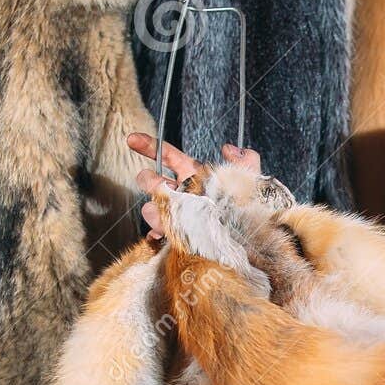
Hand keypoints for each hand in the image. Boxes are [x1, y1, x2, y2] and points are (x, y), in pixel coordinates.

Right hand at [127, 132, 262, 240]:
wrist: (252, 245)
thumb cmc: (250, 212)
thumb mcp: (251, 182)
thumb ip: (245, 161)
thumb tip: (229, 148)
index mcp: (194, 175)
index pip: (167, 155)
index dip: (149, 145)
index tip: (132, 139)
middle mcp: (182, 193)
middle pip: (152, 181)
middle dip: (150, 181)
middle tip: (162, 187)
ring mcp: (177, 215)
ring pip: (152, 209)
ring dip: (155, 211)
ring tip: (170, 215)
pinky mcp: (176, 236)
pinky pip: (158, 234)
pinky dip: (158, 235)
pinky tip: (165, 236)